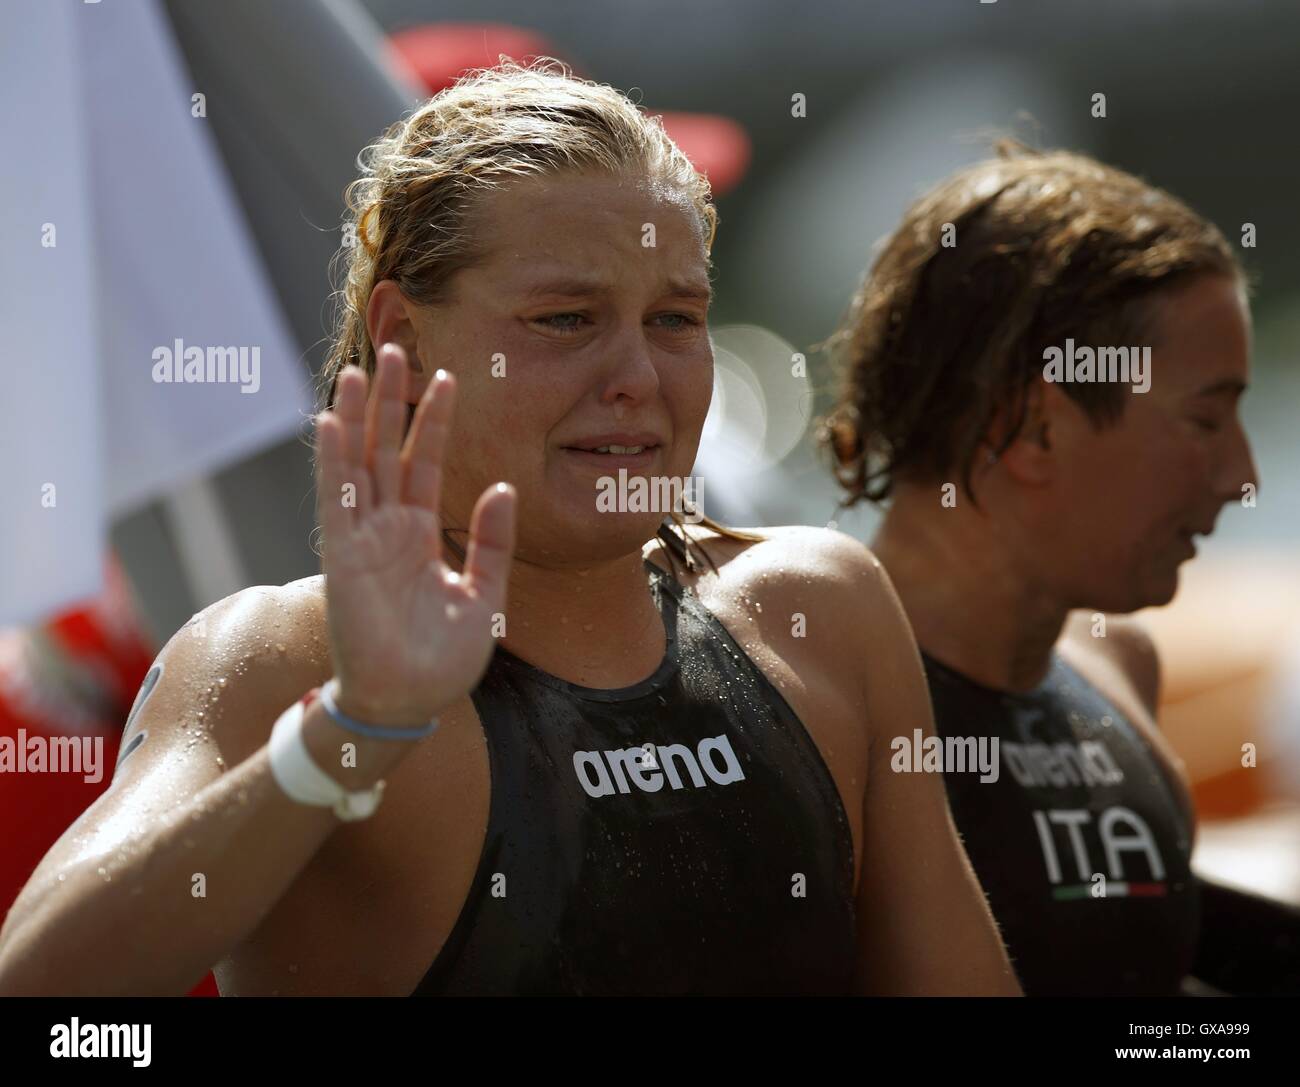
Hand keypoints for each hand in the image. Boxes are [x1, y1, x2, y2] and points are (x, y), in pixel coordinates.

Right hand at [314, 344, 515, 727]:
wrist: (410, 702)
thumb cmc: (443, 658)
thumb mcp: (485, 595)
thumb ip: (492, 541)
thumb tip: (504, 487)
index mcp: (420, 535)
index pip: (425, 463)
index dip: (432, 421)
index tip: (446, 377)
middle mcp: (388, 528)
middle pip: (386, 449)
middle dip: (390, 401)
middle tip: (393, 349)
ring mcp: (362, 539)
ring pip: (357, 463)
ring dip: (356, 417)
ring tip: (359, 369)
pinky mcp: (343, 557)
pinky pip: (336, 501)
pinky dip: (333, 462)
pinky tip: (331, 420)